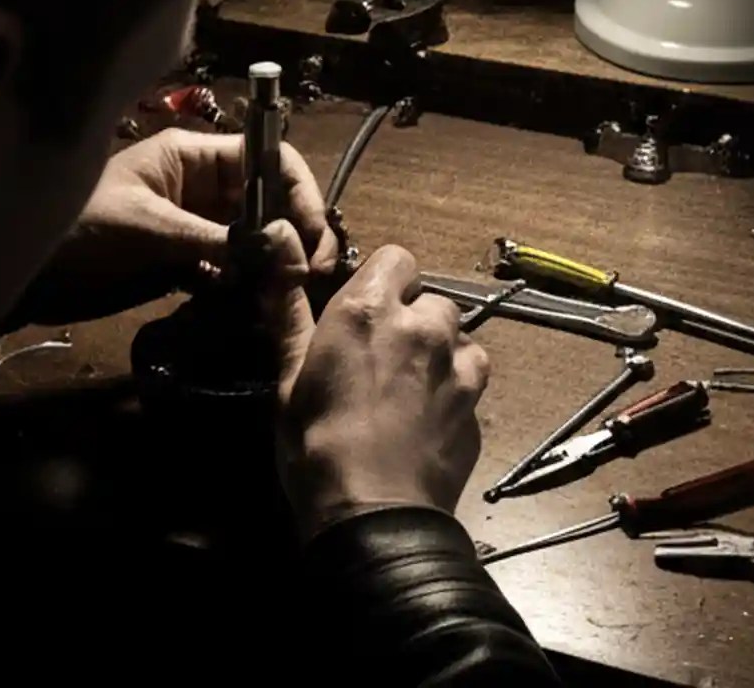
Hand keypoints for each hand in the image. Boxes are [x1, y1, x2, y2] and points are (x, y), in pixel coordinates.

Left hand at [6, 128, 338, 326]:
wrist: (22, 269)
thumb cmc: (74, 226)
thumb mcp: (144, 225)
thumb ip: (210, 239)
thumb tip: (272, 254)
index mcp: (194, 156)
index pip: (268, 158)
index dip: (298, 191)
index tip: (314, 233)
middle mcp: (203, 186)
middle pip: (271, 201)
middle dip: (297, 232)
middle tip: (312, 273)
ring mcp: (195, 225)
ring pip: (257, 239)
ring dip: (277, 262)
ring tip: (290, 292)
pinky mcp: (184, 262)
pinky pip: (231, 269)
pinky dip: (248, 285)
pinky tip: (259, 302)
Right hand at [260, 225, 490, 538]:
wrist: (374, 516)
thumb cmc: (317, 446)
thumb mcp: (289, 376)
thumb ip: (287, 307)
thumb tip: (275, 237)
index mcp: (369, 310)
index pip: (396, 258)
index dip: (381, 282)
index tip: (364, 312)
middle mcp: (424, 326)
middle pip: (431, 300)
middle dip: (411, 320)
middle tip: (381, 359)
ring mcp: (458, 366)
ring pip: (458, 339)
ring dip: (438, 354)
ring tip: (408, 391)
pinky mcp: (477, 405)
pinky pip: (470, 381)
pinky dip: (453, 391)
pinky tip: (427, 419)